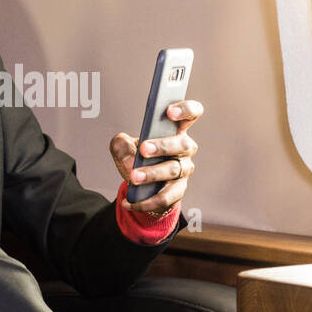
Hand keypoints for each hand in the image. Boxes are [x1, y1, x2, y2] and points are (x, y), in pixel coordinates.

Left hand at [109, 100, 202, 215]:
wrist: (141, 185)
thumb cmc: (137, 158)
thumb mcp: (124, 147)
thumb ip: (121, 144)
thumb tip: (129, 158)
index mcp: (175, 130)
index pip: (191, 113)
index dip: (185, 109)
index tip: (169, 111)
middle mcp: (184, 149)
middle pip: (183, 144)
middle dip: (163, 146)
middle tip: (143, 149)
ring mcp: (184, 170)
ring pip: (174, 170)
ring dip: (153, 173)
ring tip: (134, 176)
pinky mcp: (178, 191)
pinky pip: (166, 197)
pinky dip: (146, 201)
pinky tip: (130, 201)